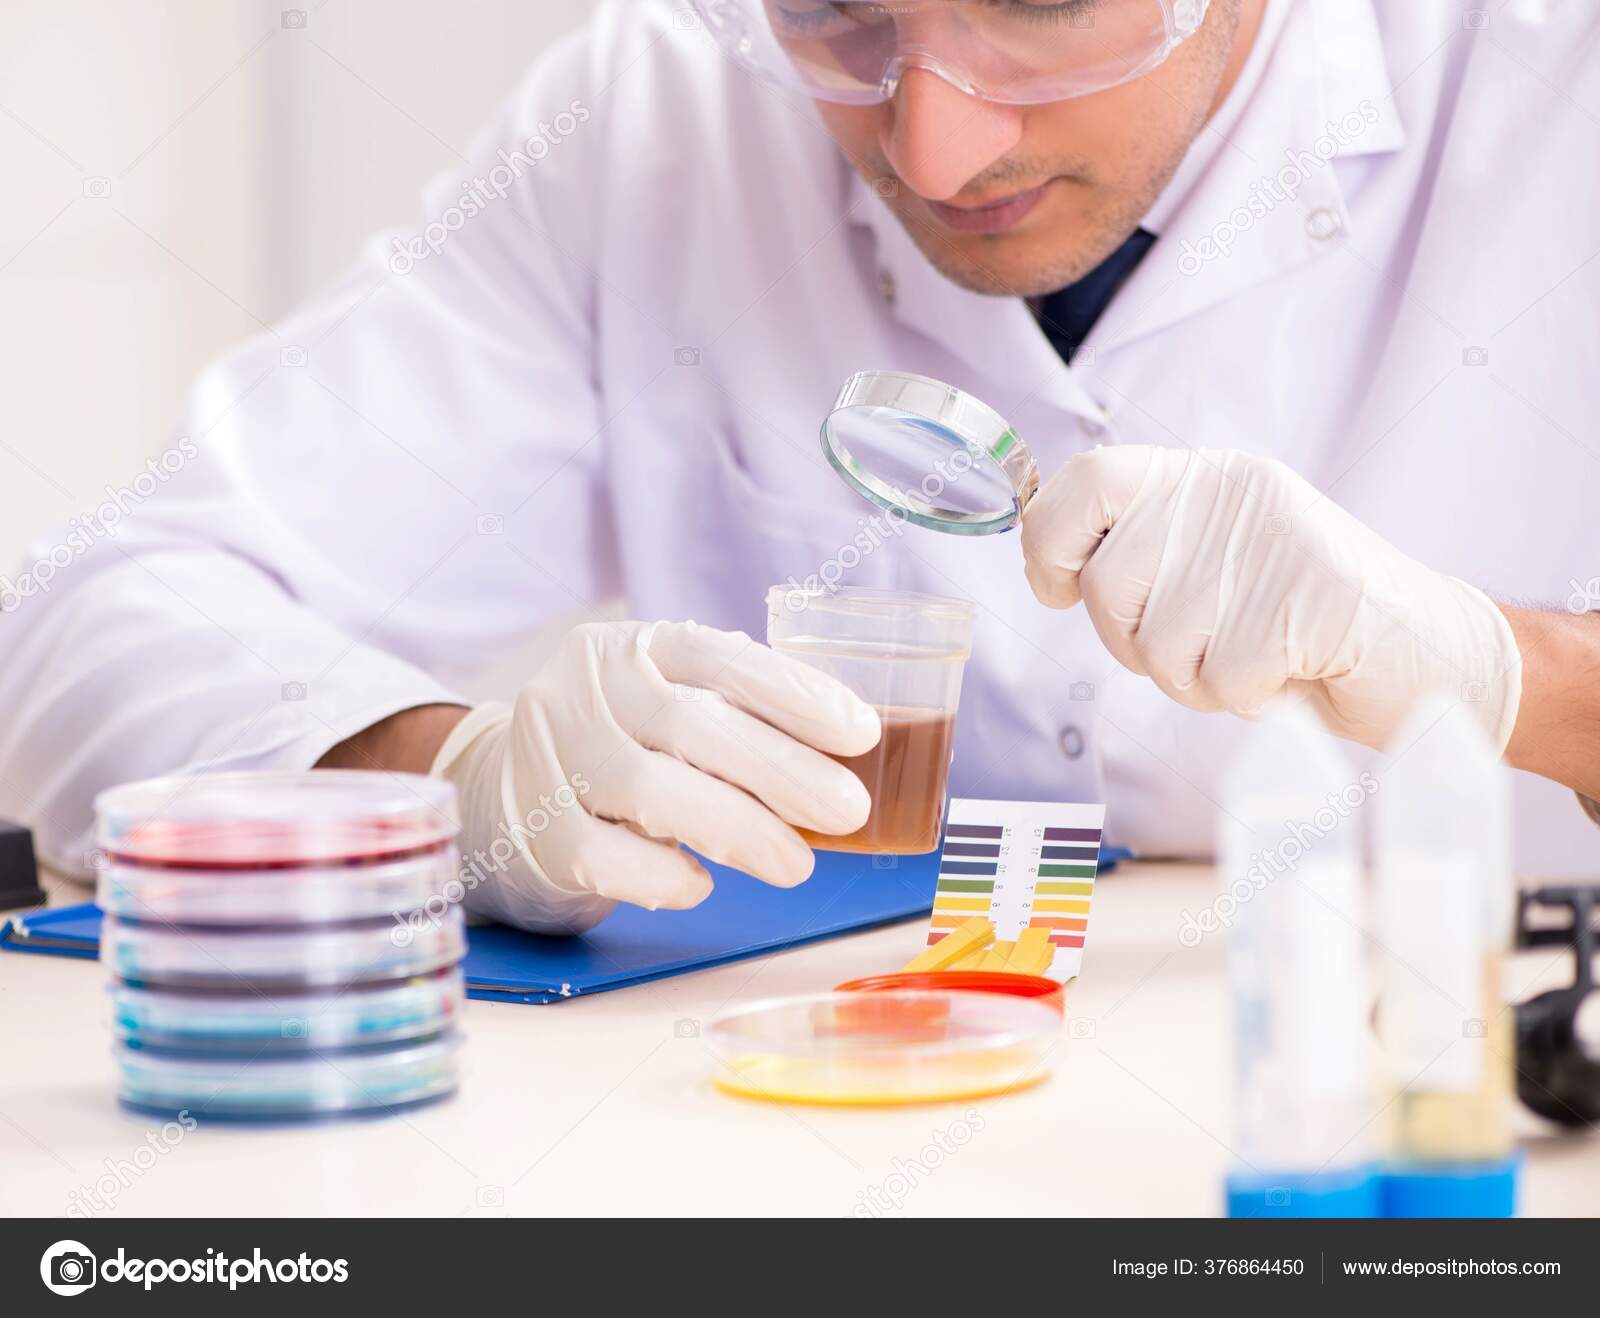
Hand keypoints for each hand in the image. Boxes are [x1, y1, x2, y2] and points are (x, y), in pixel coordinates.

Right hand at [432, 620, 879, 932]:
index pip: (721, 659)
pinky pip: (603, 856)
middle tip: (849, 811)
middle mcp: (588, 687)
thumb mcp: (670, 706)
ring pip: (650, 791)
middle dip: (781, 771)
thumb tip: (843, 766)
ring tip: (796, 864)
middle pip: (691, 726)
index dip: (795, 694)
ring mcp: (551, 753)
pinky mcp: (531, 824)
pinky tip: (700, 884)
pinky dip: (661, 876)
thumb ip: (738, 720)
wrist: (499, 788)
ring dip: (736, 830)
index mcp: (637, 646)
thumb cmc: (622, 745)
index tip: (862, 732)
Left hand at [1020, 445, 1521, 750]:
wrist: (1435, 656)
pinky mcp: (1314, 599)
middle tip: (1200, 651)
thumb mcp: (1213, 565)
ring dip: (1197, 680)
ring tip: (1255, 659)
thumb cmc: (1302, 624)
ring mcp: (1275, 543)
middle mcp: (1233, 496)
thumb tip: (1048, 559)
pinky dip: (1248, 699)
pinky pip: (1221, 680)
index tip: (1059, 588)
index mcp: (1203, 480)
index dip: (1048, 543)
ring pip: (1161, 644)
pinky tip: (1290, 674)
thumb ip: (1142, 553)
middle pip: (1110, 585)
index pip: (1087, 480)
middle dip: (1135, 645)